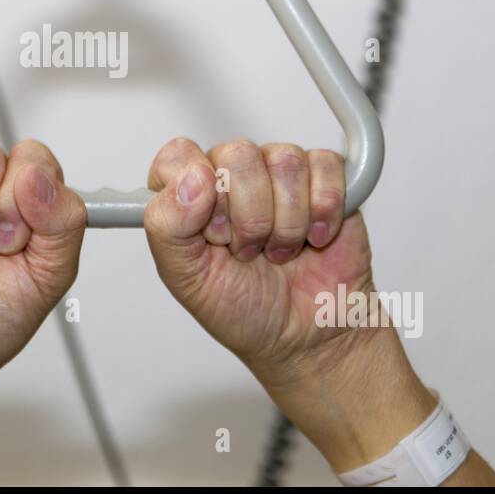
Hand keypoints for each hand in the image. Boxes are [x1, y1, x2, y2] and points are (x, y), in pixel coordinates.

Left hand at [143, 137, 494, 483]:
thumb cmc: (244, 309)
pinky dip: (322, 212)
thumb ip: (168, 224)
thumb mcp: (186, 279)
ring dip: (286, 222)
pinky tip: (315, 239)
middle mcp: (232, 176)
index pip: (180, 156)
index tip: (213, 234)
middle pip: (238, 155)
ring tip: (280, 251)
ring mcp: (279, 174)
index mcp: (189, 192)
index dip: (198, 193)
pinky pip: (326, 167)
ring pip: (284, 161)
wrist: (308, 338)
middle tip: (249, 251)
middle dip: (249, 217)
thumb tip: (190, 177)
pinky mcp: (326, 178)